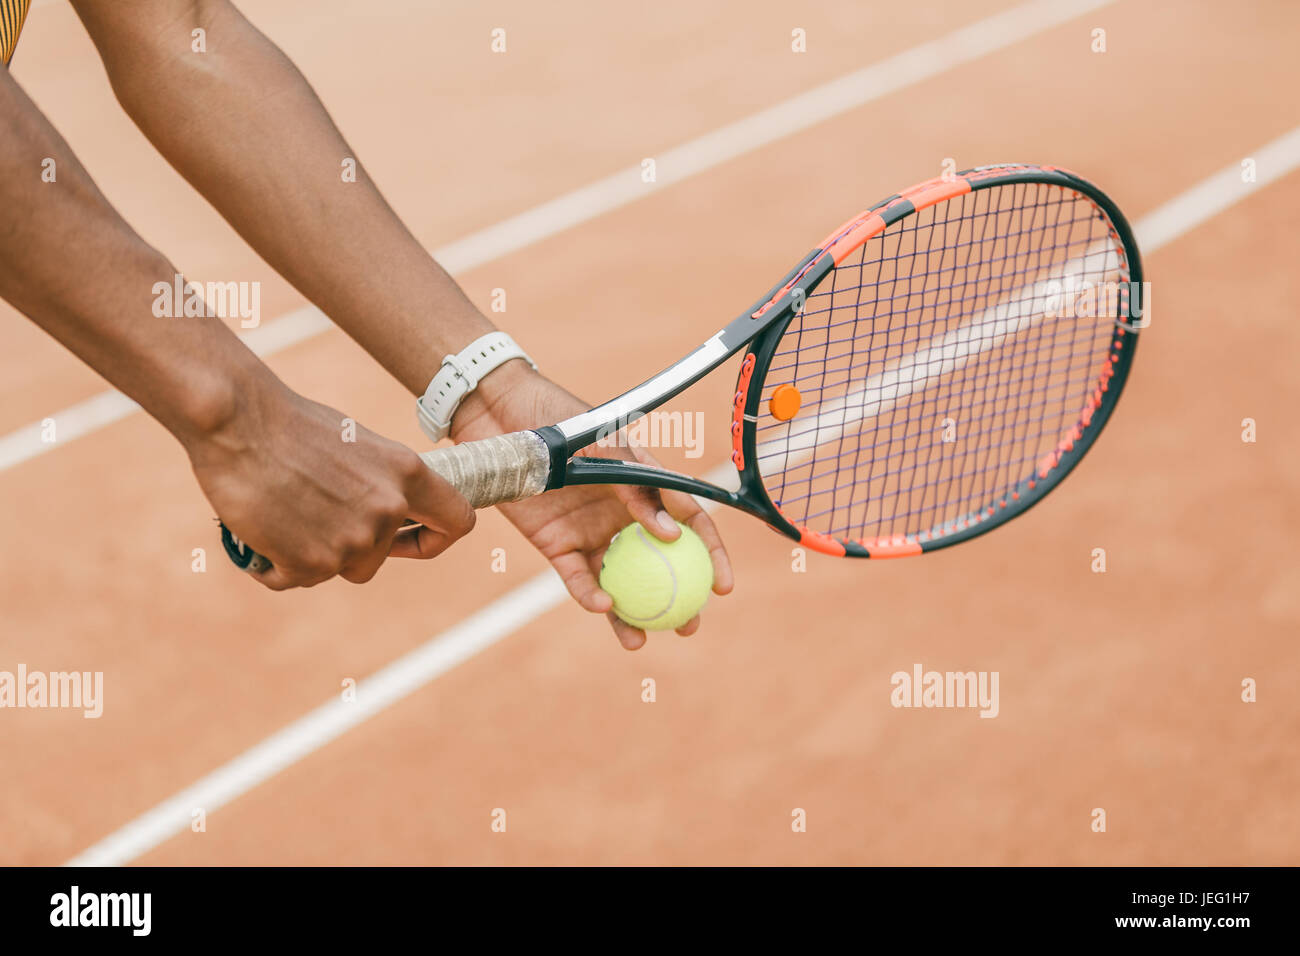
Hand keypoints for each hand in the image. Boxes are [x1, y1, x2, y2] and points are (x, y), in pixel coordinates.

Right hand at [187, 380, 474, 588]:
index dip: (434, 538)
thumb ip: (379, 483)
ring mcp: (353, 540)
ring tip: (281, 517)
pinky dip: (274, 566)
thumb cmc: (290, 425)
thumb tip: (387, 513)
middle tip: (311, 519)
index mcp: (407, 473)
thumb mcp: (358, 446)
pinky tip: (258, 535)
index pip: (457, 521)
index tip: (409, 539)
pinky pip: (295, 579)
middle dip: (348, 548)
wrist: (237, 422)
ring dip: (310, 555)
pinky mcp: (311, 563)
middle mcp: (388, 509)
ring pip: (337, 570)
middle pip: (379, 557)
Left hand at [451, 362, 733, 649]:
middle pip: (660, 566)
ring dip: (631, 616)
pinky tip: (603, 607)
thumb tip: (673, 535)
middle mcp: (625, 517)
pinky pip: (579, 580)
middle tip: (688, 626)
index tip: (723, 588)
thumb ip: (641, 490)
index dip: (712, 557)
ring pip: (620, 584)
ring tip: (639, 641)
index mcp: (648, 490)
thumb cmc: (565, 426)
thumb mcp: (610, 450)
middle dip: (678, 601)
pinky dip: (590, 596)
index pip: (690, 527)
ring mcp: (592, 535)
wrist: (506, 422)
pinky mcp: (558, 548)